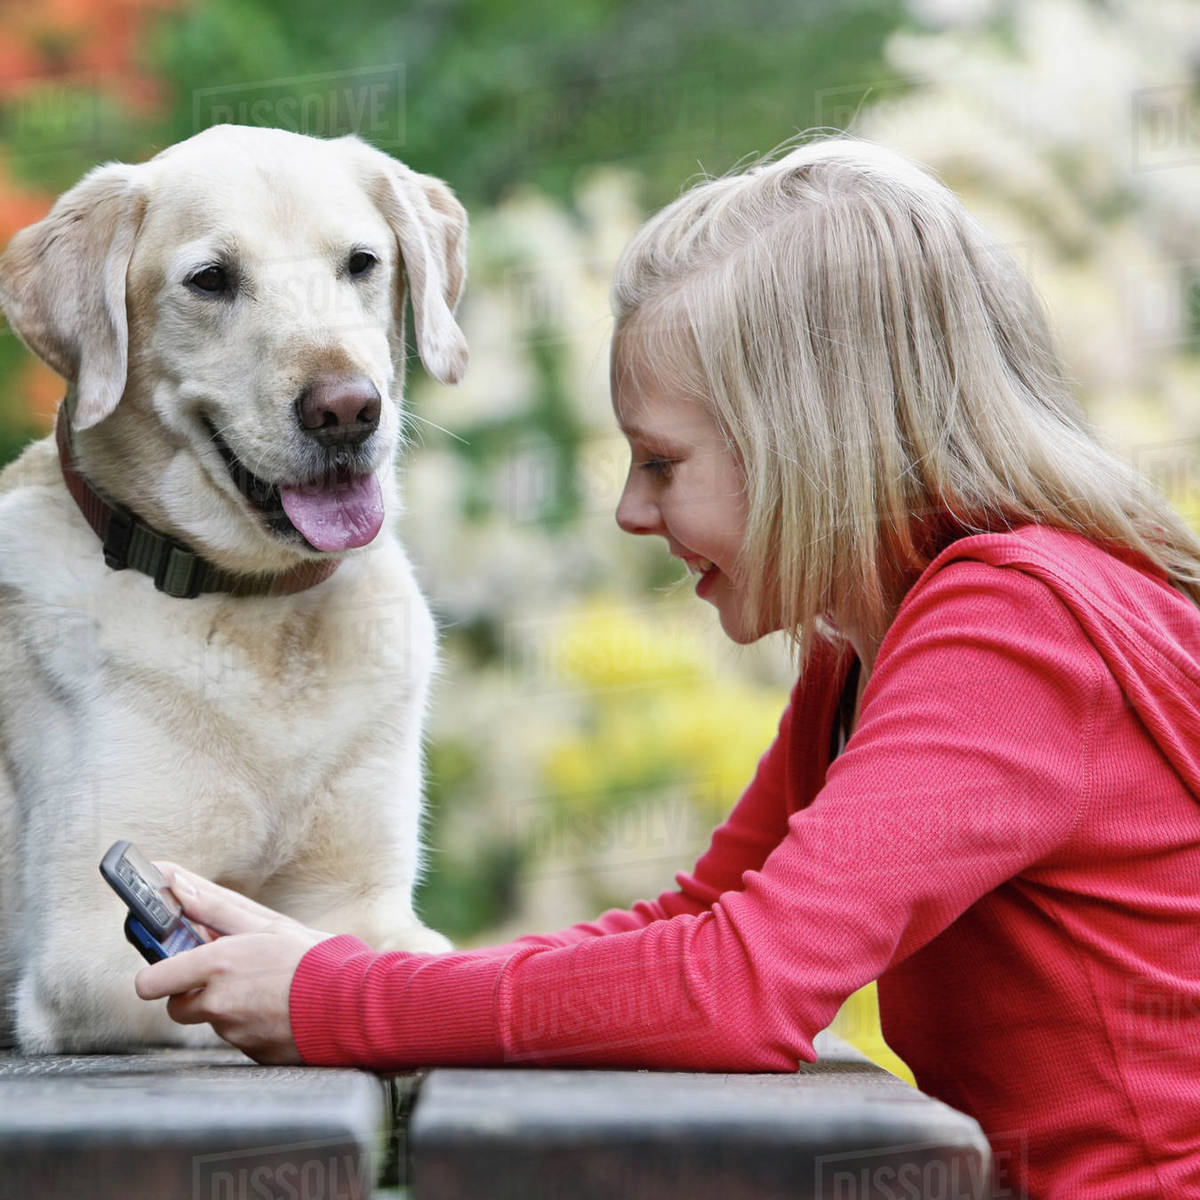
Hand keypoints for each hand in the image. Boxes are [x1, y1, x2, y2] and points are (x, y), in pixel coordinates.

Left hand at [134, 862, 332, 1064]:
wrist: (355, 1004)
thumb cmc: (313, 957)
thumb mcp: (266, 923)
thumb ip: (214, 907)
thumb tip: (175, 884)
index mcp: (217, 965)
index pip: (150, 982)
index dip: (158, 972)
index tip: (169, 963)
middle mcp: (218, 1004)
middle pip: (177, 1005)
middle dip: (195, 990)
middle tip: (228, 974)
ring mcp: (234, 1034)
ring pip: (213, 1019)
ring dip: (230, 1005)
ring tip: (268, 988)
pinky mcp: (251, 1055)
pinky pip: (239, 1037)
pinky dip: (253, 1024)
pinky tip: (279, 1008)